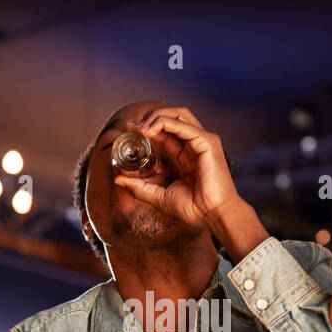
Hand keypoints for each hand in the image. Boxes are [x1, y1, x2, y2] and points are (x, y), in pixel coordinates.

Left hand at [113, 106, 246, 229]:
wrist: (213, 216)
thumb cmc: (194, 209)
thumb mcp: (159, 196)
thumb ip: (140, 187)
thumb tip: (118, 179)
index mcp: (188, 153)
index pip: (166, 131)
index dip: (147, 127)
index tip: (128, 130)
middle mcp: (196, 143)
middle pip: (173, 116)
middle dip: (150, 117)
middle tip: (132, 127)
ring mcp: (204, 140)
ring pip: (178, 114)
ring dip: (156, 117)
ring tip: (141, 129)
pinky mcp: (207, 142)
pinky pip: (183, 125)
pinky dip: (165, 123)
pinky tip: (150, 131)